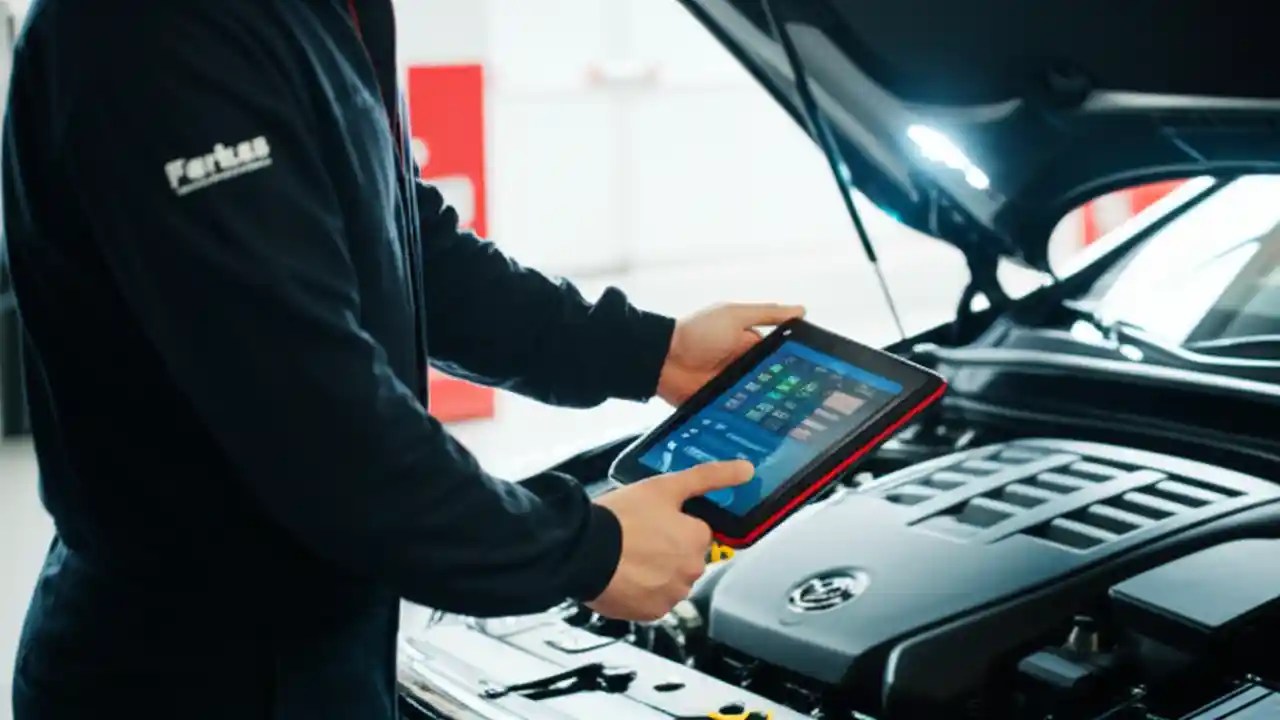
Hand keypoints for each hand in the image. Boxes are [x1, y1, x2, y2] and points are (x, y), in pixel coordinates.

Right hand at [587, 460, 753, 620]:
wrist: (583, 551)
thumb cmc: (620, 520)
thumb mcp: (665, 486)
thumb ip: (708, 477)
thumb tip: (745, 470)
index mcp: (697, 540)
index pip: (696, 532)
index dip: (674, 524)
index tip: (653, 521)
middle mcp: (691, 571)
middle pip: (684, 558)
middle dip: (666, 550)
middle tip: (637, 537)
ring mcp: (671, 595)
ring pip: (669, 581)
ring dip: (655, 572)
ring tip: (628, 556)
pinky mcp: (651, 613)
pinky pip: (652, 601)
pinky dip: (641, 591)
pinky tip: (624, 575)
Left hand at [658, 303, 805, 405]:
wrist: (663, 360)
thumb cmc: (697, 333)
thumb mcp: (734, 316)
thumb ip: (766, 314)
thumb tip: (801, 311)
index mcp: (750, 343)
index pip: (781, 355)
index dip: (799, 363)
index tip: (819, 373)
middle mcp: (745, 366)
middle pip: (774, 380)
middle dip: (789, 390)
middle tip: (812, 402)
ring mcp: (733, 387)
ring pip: (761, 399)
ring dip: (773, 407)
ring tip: (796, 419)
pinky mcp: (721, 405)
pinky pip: (741, 414)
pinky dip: (752, 419)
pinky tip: (769, 429)